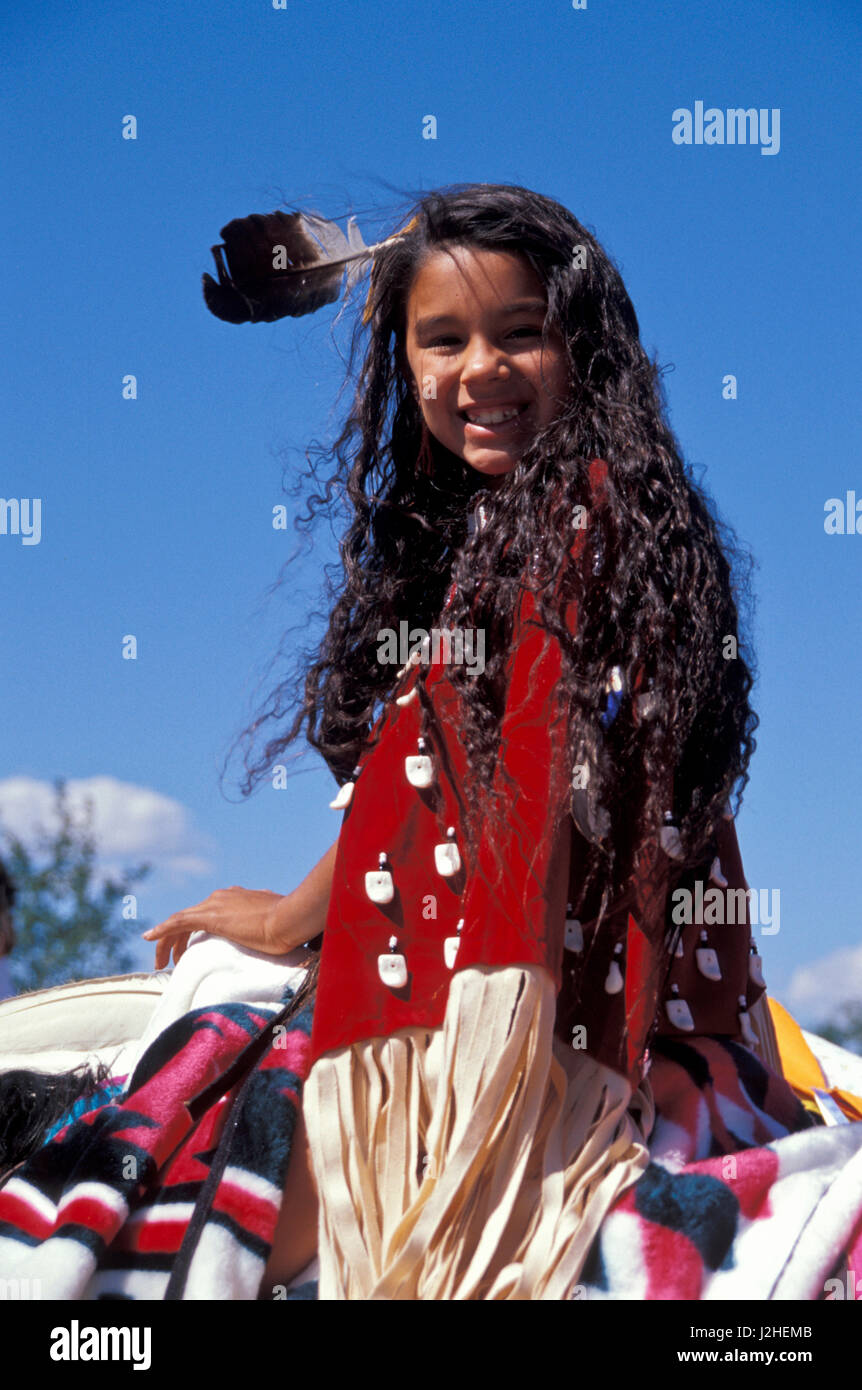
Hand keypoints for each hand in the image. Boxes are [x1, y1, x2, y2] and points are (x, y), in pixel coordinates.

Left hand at [142, 886, 283, 969]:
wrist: (292, 919)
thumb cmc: (291, 926)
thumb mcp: (276, 925)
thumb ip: (269, 926)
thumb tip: (279, 936)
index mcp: (237, 898)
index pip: (208, 912)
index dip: (196, 931)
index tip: (192, 948)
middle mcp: (223, 897)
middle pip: (191, 917)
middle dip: (178, 939)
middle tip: (173, 960)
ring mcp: (217, 904)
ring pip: (181, 921)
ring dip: (168, 942)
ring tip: (161, 962)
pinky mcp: (212, 916)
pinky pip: (178, 922)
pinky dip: (162, 930)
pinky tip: (149, 938)